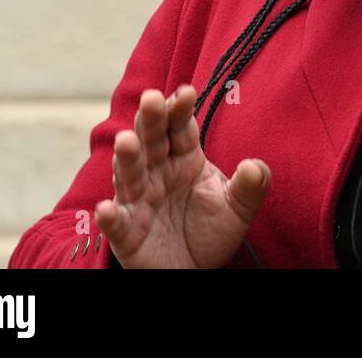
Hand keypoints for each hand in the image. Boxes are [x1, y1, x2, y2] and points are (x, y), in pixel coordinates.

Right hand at [95, 84, 270, 267]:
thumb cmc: (213, 230)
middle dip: (152, 120)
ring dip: (127, 158)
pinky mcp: (126, 232)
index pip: (181, 129)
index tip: (187, 92)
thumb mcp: (240, 208)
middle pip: (152, 141)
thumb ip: (251, 187)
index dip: (181, 110)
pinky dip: (110, 216)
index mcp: (186, 158)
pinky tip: (106, 208)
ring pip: (129, 174)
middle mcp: (158, 172)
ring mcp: (138, 200)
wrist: (196, 269)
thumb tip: (255, 166)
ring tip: (126, 140)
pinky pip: (116, 223)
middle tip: (152, 98)